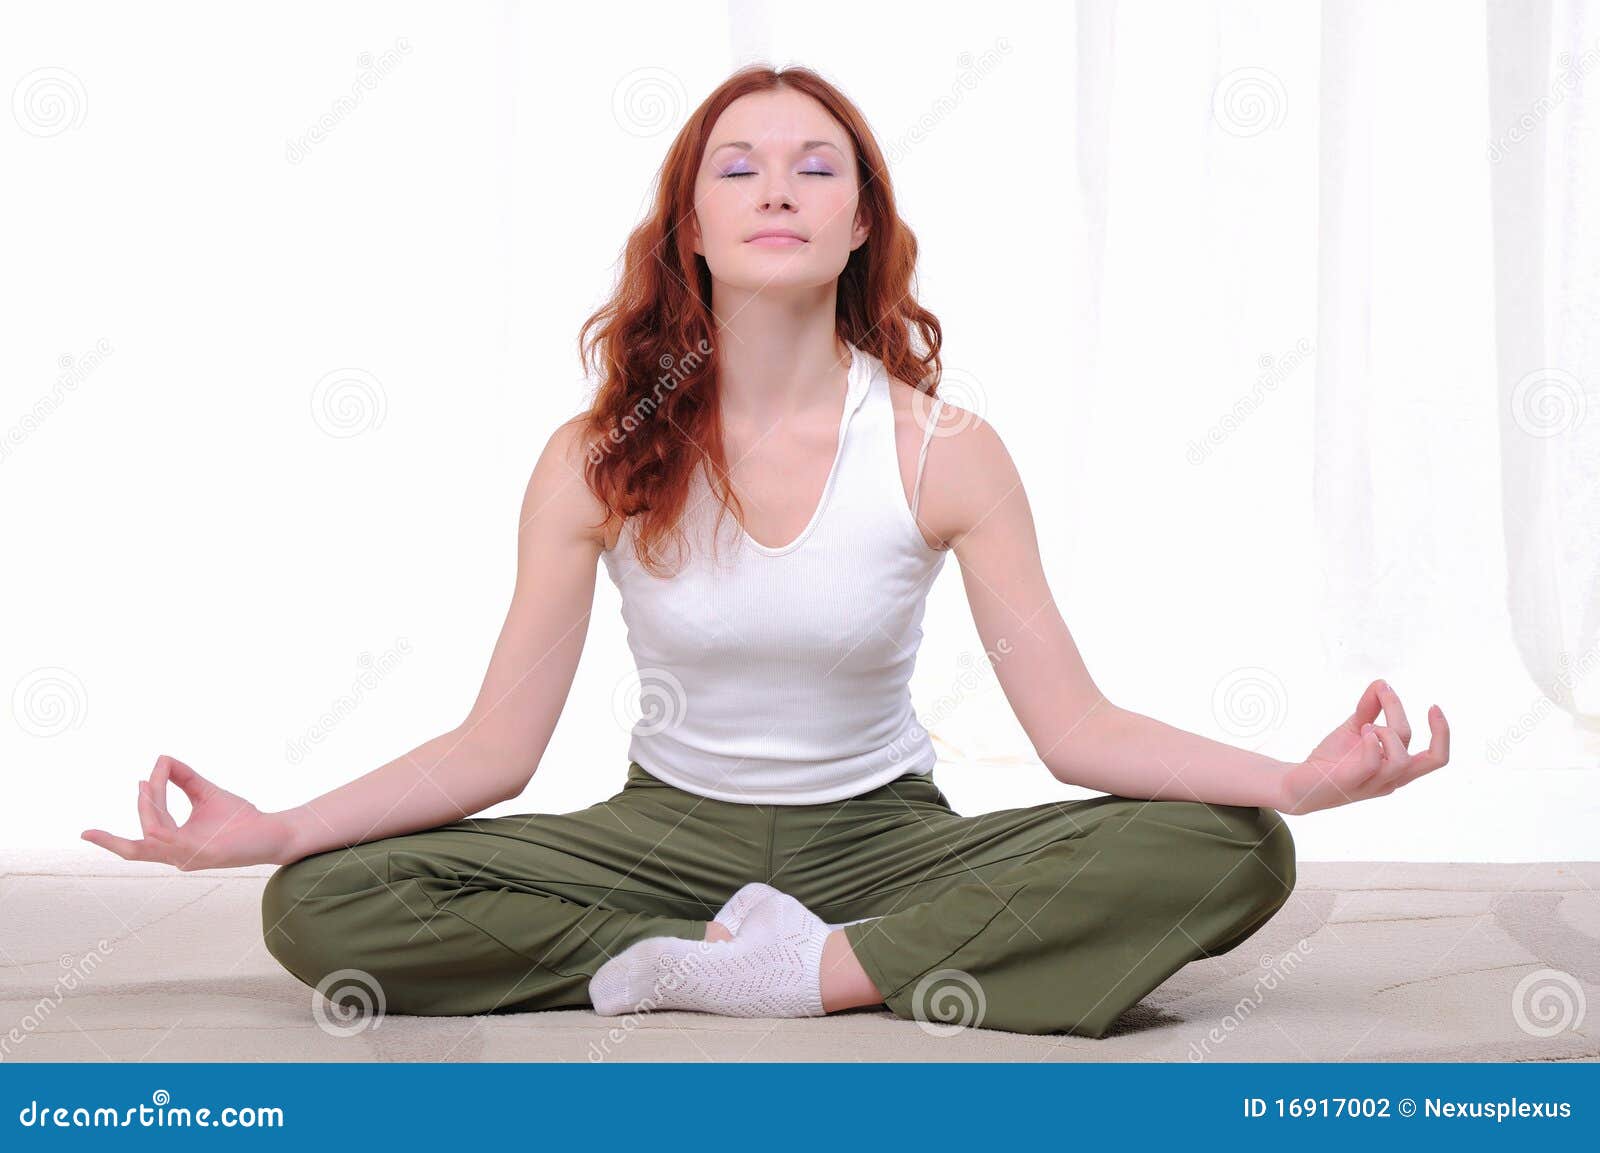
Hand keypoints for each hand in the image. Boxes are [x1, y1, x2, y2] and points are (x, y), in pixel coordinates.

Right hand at [81, 755, 298, 869]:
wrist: (272, 830)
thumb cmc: (241, 818)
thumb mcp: (206, 794)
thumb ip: (184, 779)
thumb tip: (162, 759)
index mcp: (177, 844)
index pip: (146, 834)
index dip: (140, 808)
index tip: (141, 779)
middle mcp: (178, 856)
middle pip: (135, 851)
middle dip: (109, 844)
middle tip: (86, 833)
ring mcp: (188, 858)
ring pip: (151, 836)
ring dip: (147, 806)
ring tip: (148, 781)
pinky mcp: (200, 854)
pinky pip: (168, 835)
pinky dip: (158, 811)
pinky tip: (156, 790)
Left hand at [1279, 679, 1449, 814]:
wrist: (1297, 782)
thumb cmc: (1330, 759)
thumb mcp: (1354, 729)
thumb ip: (1369, 708)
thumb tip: (1381, 683)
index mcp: (1396, 768)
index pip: (1435, 758)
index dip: (1442, 733)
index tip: (1433, 706)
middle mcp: (1390, 779)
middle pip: (1431, 759)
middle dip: (1429, 727)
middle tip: (1405, 701)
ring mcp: (1372, 784)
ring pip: (1401, 759)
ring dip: (1388, 731)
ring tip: (1366, 724)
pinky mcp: (1350, 782)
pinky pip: (1372, 764)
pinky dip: (1371, 742)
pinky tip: (1361, 731)